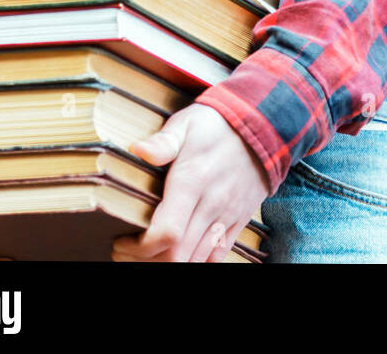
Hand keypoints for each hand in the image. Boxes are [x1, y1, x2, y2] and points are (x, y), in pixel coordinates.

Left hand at [112, 102, 270, 262]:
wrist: (263, 125)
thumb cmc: (217, 124)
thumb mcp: (187, 123)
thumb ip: (163, 141)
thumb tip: (137, 149)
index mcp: (192, 181)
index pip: (167, 233)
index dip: (140, 248)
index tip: (123, 241)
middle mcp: (211, 204)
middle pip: (178, 255)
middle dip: (147, 261)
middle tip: (128, 252)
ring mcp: (227, 214)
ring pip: (196, 259)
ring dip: (170, 262)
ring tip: (150, 254)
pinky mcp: (238, 219)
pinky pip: (218, 255)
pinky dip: (197, 261)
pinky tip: (181, 252)